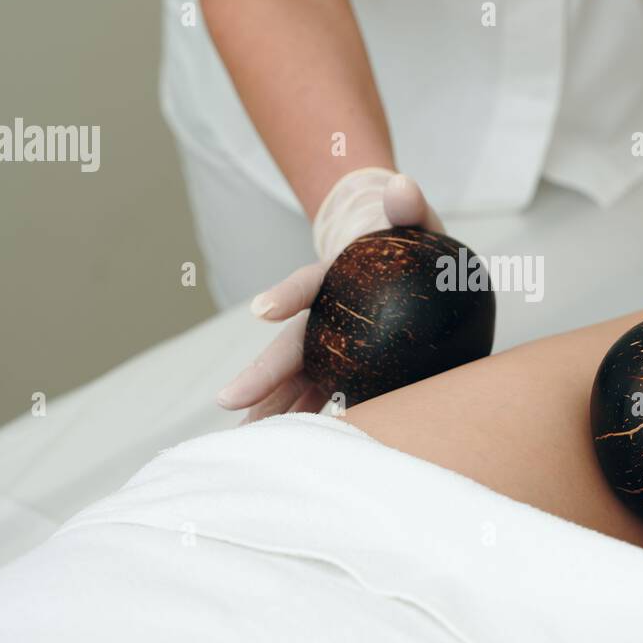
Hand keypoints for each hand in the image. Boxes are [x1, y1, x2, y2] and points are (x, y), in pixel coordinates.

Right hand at [217, 168, 441, 422]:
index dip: (286, 293)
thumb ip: (406, 207)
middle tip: (230, 400)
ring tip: (250, 444)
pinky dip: (314, 424)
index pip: (309, 283)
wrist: (406, 261)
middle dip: (263, 373)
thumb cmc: (408, 240)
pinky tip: (296, 452)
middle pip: (291, 345)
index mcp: (338, 275)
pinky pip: (328, 399)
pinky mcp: (349, 371)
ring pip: (299, 381)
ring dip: (275, 410)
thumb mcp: (412, 219)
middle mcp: (325, 315)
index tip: (263, 311)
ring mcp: (333, 347)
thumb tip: (402, 189)